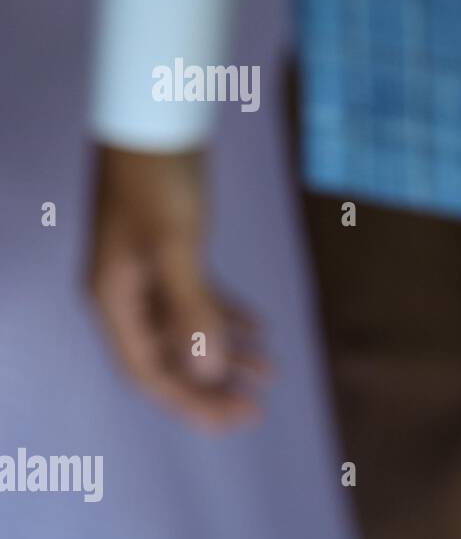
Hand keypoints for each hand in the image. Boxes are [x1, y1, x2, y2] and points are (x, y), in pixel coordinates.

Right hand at [86, 146, 266, 428]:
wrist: (153, 118)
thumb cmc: (158, 179)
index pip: (150, 373)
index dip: (192, 402)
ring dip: (225, 354)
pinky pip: (195, 299)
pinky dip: (225, 317)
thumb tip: (208, 374)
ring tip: (270, 372)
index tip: (236, 420)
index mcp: (113, 301)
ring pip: (185, 331)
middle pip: (167, 360)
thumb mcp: (178, 247)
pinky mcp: (167, 252)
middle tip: (256, 409)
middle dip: (211, 387)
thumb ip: (192, 311)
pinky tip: (257, 328)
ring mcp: (143, 274)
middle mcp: (123, 294)